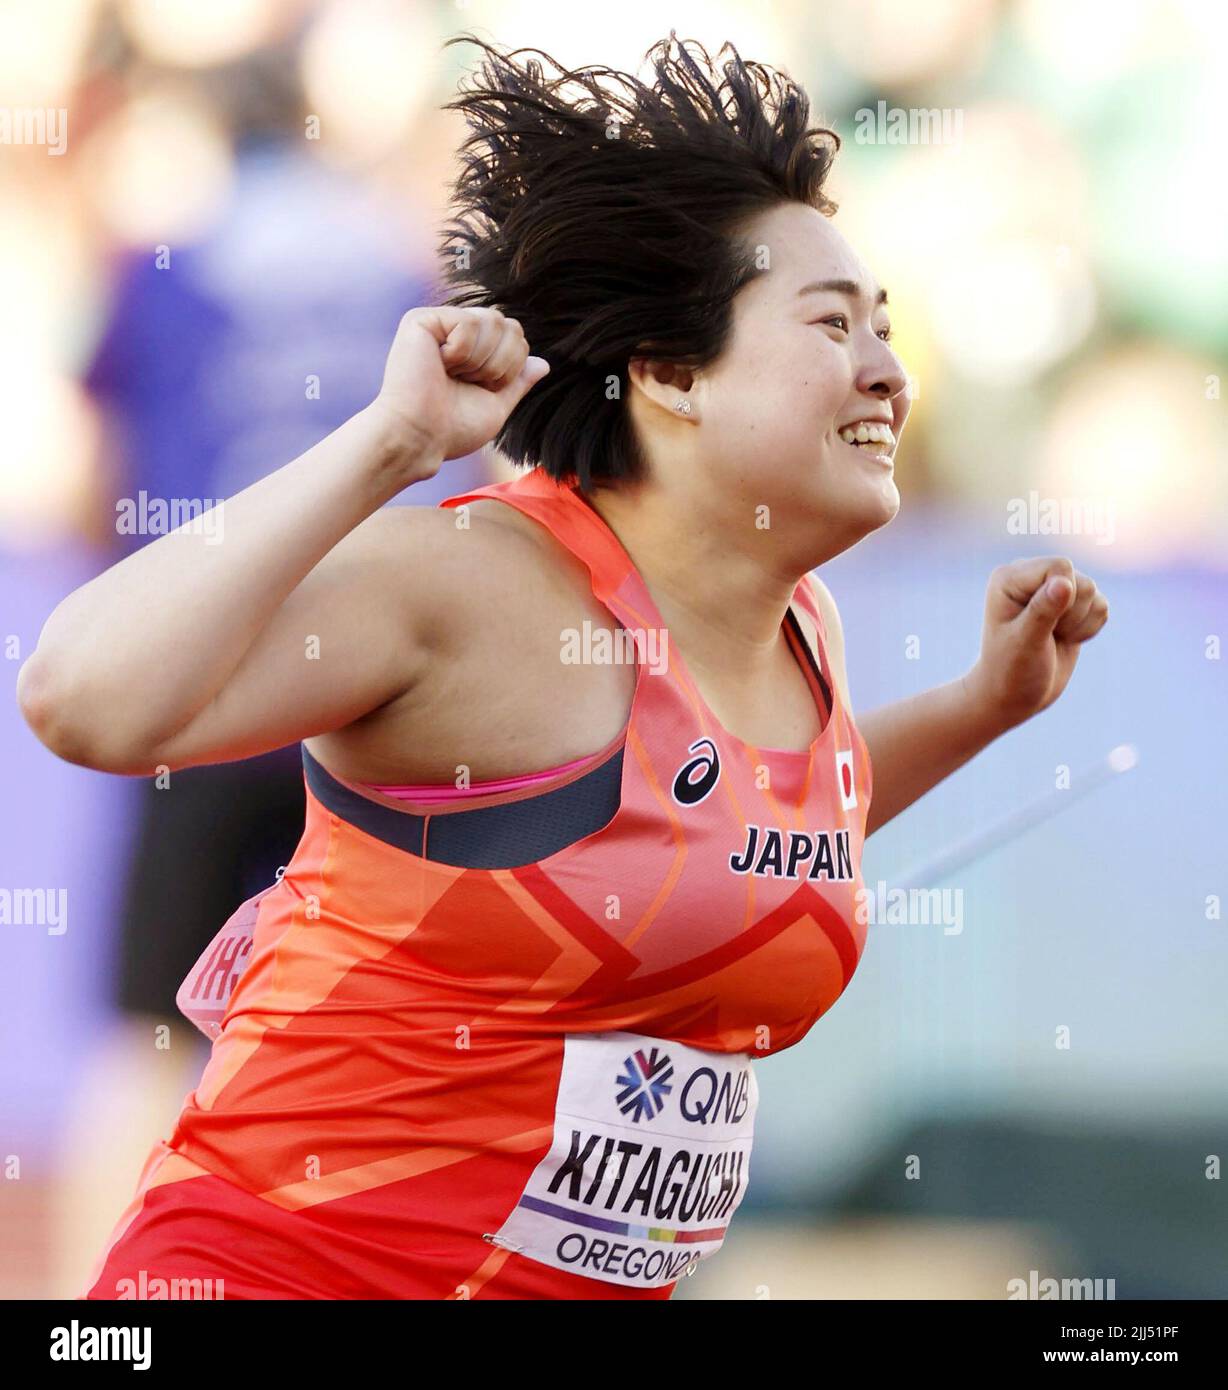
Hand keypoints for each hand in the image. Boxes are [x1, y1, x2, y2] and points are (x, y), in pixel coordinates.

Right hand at [370, 306, 550, 476]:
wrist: (419, 438)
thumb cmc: (452, 430)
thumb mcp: (496, 406)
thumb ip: (518, 382)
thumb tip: (544, 364)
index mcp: (472, 351)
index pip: (516, 337)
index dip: (511, 368)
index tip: (482, 389)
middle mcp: (454, 332)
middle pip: (509, 325)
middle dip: (502, 363)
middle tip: (470, 383)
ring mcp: (438, 323)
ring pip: (493, 320)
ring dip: (482, 360)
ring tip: (453, 375)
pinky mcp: (421, 320)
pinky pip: (468, 323)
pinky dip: (462, 353)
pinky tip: (438, 365)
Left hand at [962, 556, 1109, 734]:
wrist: (1015, 695)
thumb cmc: (1011, 671)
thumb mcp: (1025, 643)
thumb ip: (1043, 611)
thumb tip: (1065, 582)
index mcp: (1010, 577)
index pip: (1060, 567)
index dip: (1064, 597)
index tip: (1042, 625)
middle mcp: (1030, 576)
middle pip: (1081, 580)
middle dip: (1072, 614)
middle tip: (1046, 635)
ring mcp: (1052, 588)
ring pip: (1094, 592)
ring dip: (1080, 623)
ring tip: (1052, 638)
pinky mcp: (1072, 604)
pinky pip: (1102, 606)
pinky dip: (1089, 629)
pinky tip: (1065, 639)